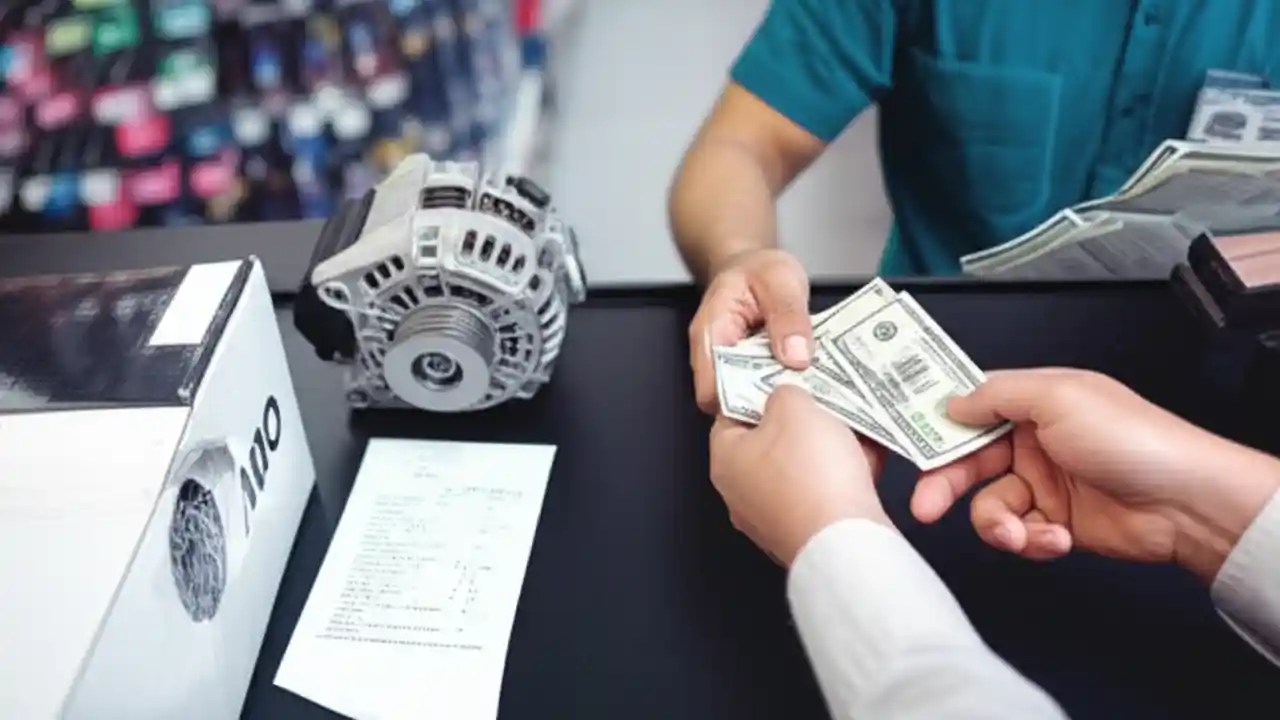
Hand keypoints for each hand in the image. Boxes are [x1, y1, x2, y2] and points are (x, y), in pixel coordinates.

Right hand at [689, 248, 811, 412]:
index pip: (712, 389)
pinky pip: (759, 388)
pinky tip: (801, 383)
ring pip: (745, 397)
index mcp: (712, 332)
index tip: (775, 403)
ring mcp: (729, 365)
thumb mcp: (781, 280)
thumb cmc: (759, 268)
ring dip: (772, 397)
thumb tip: (796, 357)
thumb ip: (788, 316)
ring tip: (803, 393)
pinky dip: (778, 388)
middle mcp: (713, 355)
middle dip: (760, 404)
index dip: (739, 404)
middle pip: (727, 400)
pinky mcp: (747, 370)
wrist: (754, 264)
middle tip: (797, 399)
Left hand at [709, 385, 887, 565]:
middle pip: (773, 439)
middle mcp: (742, 493)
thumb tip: (783, 397)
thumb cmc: (812, 474)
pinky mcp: (807, 532)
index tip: (787, 379)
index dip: (761, 389)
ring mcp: (773, 517)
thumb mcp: (794, 407)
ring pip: (804, 465)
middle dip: (804, 421)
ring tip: (854, 433)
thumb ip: (783, 392)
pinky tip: (865, 464)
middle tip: (827, 404)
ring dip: (831, 447)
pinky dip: (844, 476)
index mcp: (725, 459)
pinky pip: (825, 492)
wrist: (847, 542)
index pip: (733, 411)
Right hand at [912, 368, 1279, 580]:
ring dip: (997, 523)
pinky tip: (1055, 538)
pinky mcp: (1055, 522)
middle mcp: (1033, 440)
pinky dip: (1031, 539)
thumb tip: (952, 401)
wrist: (1184, 502)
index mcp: (1033, 401)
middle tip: (926, 506)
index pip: (969, 408)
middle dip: (945, 485)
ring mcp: (1044, 483)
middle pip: (968, 461)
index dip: (935, 425)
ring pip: (990, 505)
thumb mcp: (1057, 397)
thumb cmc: (1131, 438)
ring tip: (1017, 533)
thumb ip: (996, 395)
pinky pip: (1019, 533)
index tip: (903, 442)